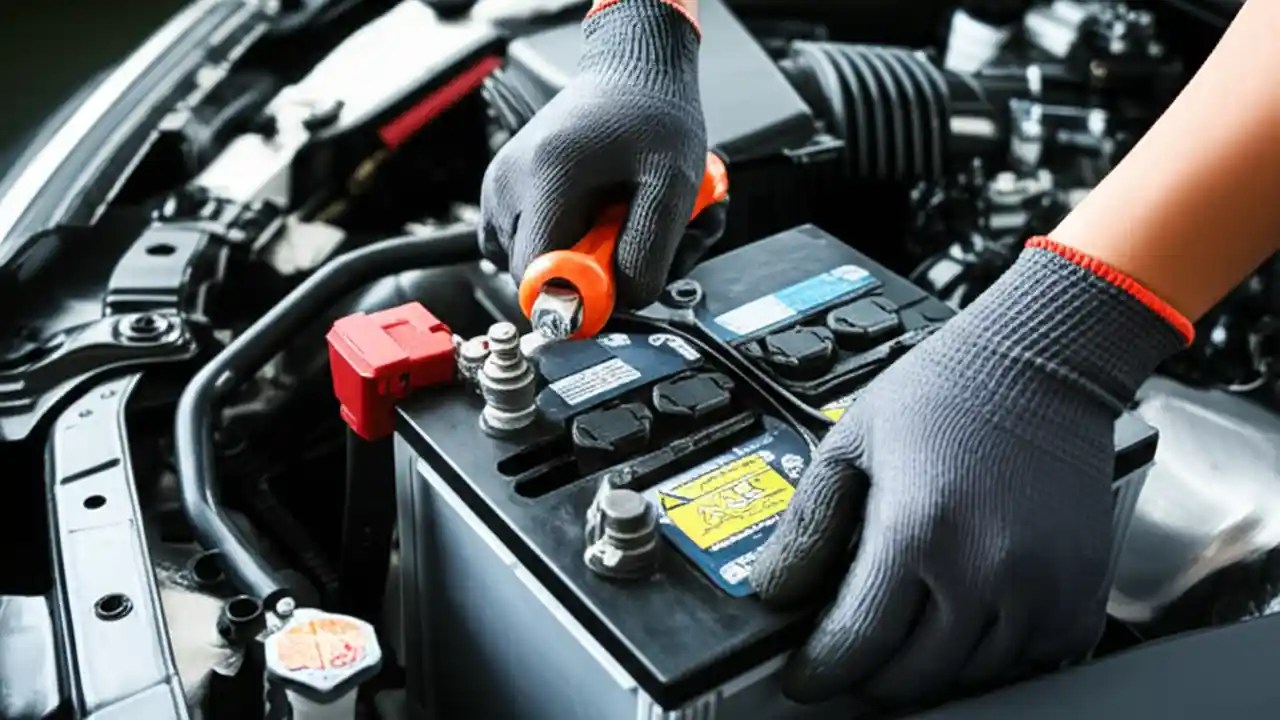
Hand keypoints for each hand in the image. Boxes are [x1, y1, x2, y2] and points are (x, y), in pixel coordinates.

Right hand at [479, 0, 705, 308]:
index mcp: (546, 176)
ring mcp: (497, 186)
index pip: (537, 277)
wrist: (631, 75)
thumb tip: (622, 303)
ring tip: (609, 221)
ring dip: (574, 260)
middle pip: (532, 276)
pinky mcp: (500, 190)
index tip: (614, 283)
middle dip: (584, 275)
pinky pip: (522, 245)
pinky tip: (587, 217)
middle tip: (624, 236)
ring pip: (527, 264)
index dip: (579, 295)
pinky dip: (558, 243)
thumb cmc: (653, 119)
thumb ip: (649, 252)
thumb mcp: (676, 185)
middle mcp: (508, 182)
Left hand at [751, 239, 1188, 708]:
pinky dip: (996, 657)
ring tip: (910, 629)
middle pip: (914, 677)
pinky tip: (969, 620)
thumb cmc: (947, 390)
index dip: (821, 672)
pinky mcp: (1083, 591)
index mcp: (919, 528)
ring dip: (934, 668)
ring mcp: (1043, 586)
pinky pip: (1034, 662)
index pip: (858, 644)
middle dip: (872, 677)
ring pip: (973, 678)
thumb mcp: (851, 444)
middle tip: (853, 654)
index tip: (805, 677)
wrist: (1042, 363)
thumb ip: (808, 524)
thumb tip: (775, 590)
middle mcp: (986, 567)